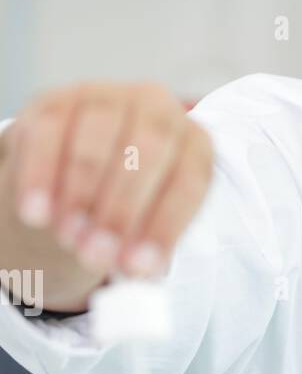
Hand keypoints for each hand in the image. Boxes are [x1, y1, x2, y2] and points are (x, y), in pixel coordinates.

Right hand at [9, 81, 212, 277]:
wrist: (78, 170)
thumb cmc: (128, 204)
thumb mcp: (147, 224)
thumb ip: (147, 247)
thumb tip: (141, 277)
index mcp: (193, 143)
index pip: (188, 183)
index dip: (164, 228)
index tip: (139, 268)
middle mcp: (157, 108)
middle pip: (144, 155)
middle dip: (120, 213)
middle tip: (97, 256)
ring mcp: (106, 96)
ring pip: (94, 144)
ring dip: (80, 197)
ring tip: (68, 239)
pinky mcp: (58, 100)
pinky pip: (49, 136)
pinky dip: (41, 178)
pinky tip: (36, 213)